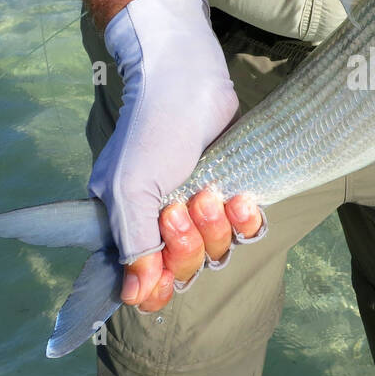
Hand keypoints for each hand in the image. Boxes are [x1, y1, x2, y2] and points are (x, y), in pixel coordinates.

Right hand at [87, 0, 264, 315]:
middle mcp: (163, 220)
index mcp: (128, 222)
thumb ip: (134, 245)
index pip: (144, 277)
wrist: (188, 79)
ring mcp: (200, 206)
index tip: (164, 276)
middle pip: (185, 267)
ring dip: (215, 227)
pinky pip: (246, 229)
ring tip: (210, 193)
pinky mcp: (233, 190)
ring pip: (217, 249)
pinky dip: (245, 219)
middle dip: (186, 244)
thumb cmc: (152, 131)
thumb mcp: (130, 190)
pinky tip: (241, 199)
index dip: (157, 283)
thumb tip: (133, 297)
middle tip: (180, 208)